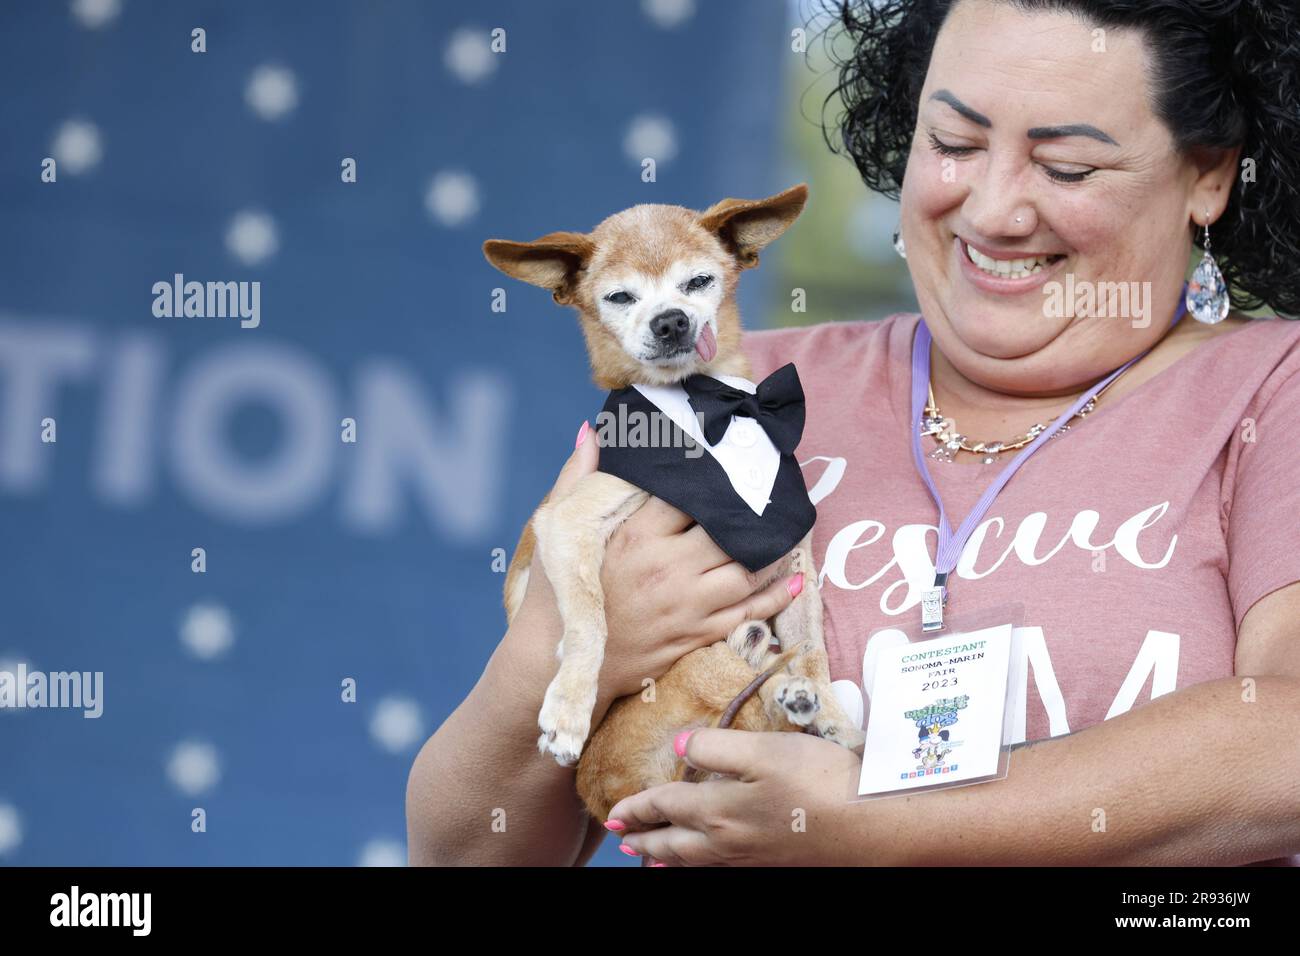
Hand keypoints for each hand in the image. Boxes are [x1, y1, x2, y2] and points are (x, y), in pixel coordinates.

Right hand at [522, 420, 805, 705]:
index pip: (690, 497)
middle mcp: (668, 569)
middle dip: (755, 512)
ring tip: (790, 530)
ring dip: (774, 552)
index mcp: (636, 536)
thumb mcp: (555, 526)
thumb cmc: (553, 592)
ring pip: (747, 572)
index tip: (732, 462)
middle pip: (729, 532)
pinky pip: (746, 614)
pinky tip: (796, 579)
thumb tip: (590, 431)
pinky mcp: (693, 636)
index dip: (715, 478)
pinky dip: (776, 597)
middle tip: (773, 492)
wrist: (551, 662)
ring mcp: (685, 606)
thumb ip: (577, 476)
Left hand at [605, 728, 872, 865]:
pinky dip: (695, 867)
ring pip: (693, 861)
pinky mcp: (771, 861)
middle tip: (618, 839)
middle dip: (642, 839)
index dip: (638, 807)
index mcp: (719, 809)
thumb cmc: (821, 781)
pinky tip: (701, 864)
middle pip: (672, 842)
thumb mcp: (765, 749)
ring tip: (645, 859)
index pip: (666, 805)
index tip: (613, 812)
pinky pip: (717, 868)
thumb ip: (718, 745)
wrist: (871, 825)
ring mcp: (750, 856)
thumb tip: (680, 744)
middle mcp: (727, 839)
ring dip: (664, 858)